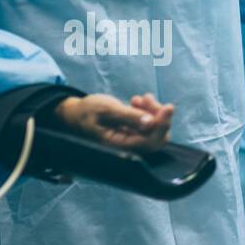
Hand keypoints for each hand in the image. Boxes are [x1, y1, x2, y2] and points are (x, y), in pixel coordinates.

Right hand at [53, 92, 173, 151]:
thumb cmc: (87, 111)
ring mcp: (133, 139)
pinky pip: (148, 124)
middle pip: (157, 137)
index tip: (168, 107)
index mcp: (121, 146)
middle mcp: (130, 146)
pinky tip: (137, 101)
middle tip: (146, 98)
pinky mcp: (133, 131)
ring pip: (154, 129)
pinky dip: (147, 111)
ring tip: (140, 98)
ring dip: (153, 111)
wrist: (76, 112)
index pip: (150, 142)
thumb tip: (150, 123)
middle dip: (158, 116)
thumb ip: (128, 117)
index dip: (162, 125)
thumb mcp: (106, 110)